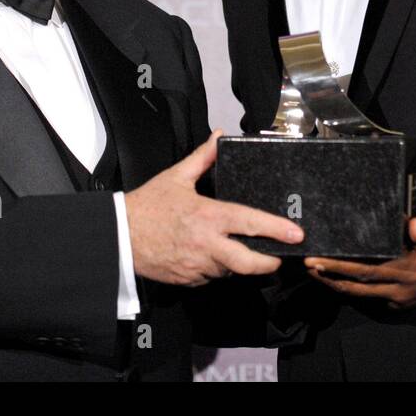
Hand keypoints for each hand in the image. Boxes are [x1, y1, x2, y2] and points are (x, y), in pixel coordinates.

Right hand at [125, 130, 303, 285]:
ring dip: (237, 263)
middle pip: (248, 262)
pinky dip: (216, 269)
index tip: (296, 233)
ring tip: (236, 248)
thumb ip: (203, 158)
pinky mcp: (188, 279)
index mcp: (208, 216)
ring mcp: (197, 266)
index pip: (249, 223)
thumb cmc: (147, 206)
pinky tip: (211, 256)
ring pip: (230, 270)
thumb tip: (219, 137)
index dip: (276, 229)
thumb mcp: (176, 176)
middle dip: (269, 262)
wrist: (119, 235)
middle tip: (279, 257)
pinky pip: (211, 277)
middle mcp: (206, 244)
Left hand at [304, 208, 415, 308]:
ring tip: (317, 271)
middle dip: (331, 277)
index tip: (318, 260)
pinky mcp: (405, 299)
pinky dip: (356, 286)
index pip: (368, 270)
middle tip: (306, 265)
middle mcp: (403, 290)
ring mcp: (404, 298)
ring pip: (364, 294)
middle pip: (359, 287)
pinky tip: (342, 276)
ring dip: (339, 283)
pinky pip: (374, 295)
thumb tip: (410, 226)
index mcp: (411, 271)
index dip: (341, 267)